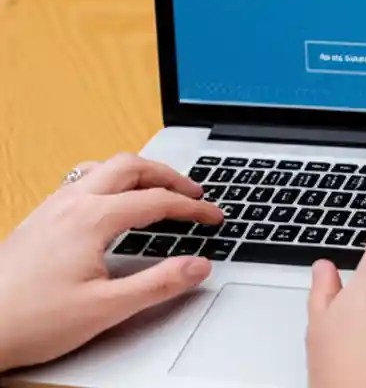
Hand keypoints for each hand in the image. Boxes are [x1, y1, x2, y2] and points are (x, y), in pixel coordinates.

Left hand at [0, 154, 223, 371]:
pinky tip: (114, 202)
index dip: (193, 208)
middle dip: (168, 175)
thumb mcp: (106, 308)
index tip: (213, 217)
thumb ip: (159, 284)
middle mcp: (70, 204)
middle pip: (130, 166)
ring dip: (138, 172)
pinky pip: (82, 180)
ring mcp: (51, 207)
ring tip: (159, 189)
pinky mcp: (39, 218)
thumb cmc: (31, 321)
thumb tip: (198, 266)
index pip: (156, 200)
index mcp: (91, 219)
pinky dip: (111, 180)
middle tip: (194, 193)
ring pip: (103, 167)